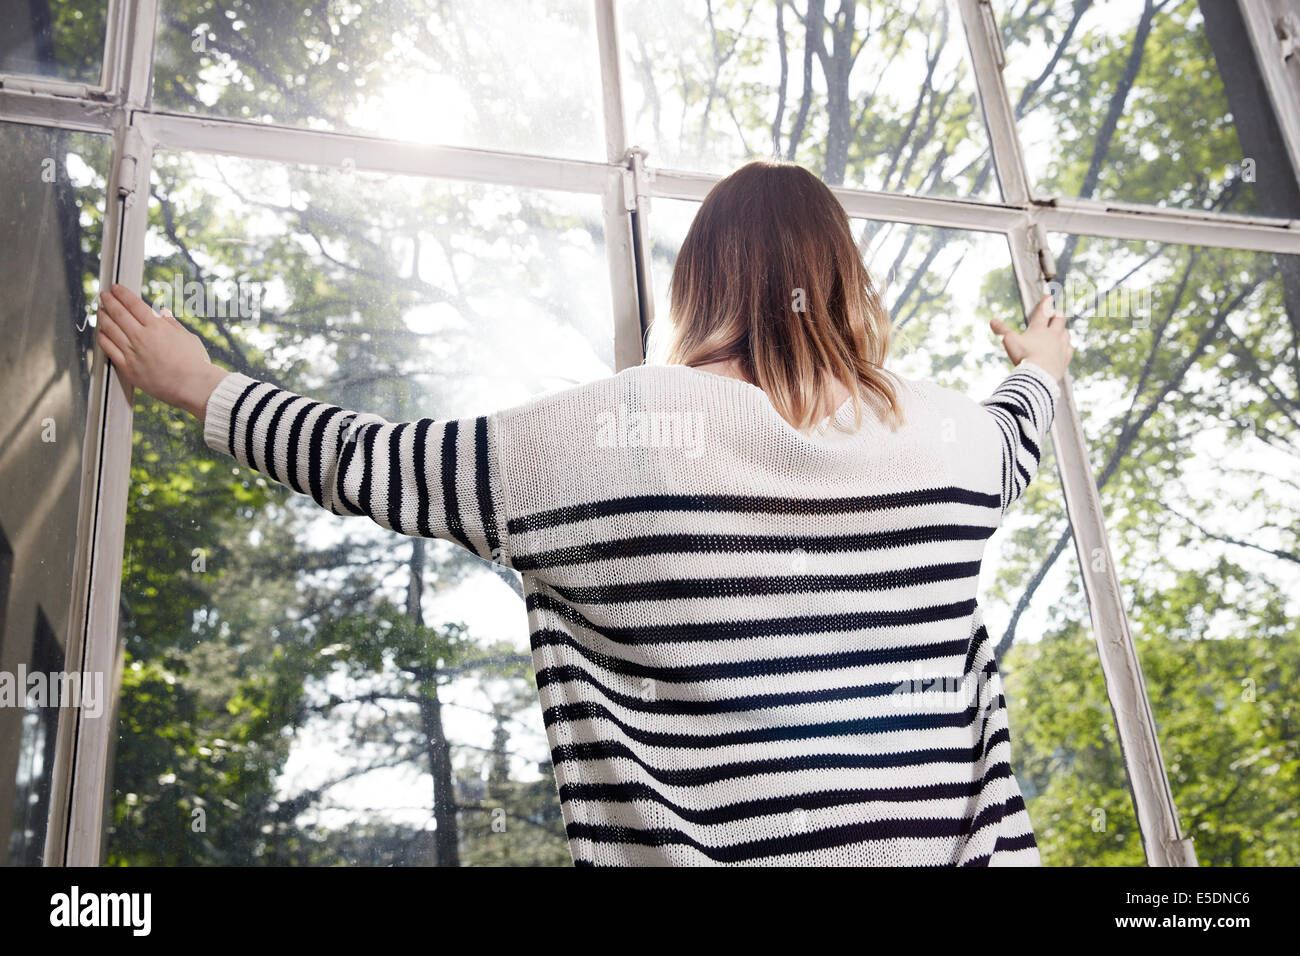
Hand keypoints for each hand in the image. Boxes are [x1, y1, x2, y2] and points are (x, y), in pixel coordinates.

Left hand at [95, 284, 230, 420]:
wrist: (193, 386)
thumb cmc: (195, 363)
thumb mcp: (188, 337)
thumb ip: (172, 324)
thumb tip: (163, 313)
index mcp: (156, 327)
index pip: (134, 304)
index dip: (123, 293)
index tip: (116, 288)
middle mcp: (141, 337)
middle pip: (119, 313)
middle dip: (109, 301)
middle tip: (104, 294)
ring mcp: (132, 352)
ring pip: (110, 329)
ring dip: (103, 317)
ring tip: (100, 310)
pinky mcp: (128, 368)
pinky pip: (109, 350)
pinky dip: (103, 339)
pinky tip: (101, 333)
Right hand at [990, 293, 1073, 381]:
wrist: (1040, 375)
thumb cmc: (1024, 356)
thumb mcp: (1009, 342)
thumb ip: (1002, 330)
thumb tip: (992, 321)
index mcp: (1039, 329)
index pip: (1043, 312)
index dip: (1046, 303)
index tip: (1049, 297)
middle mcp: (1053, 334)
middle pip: (1059, 319)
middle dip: (1057, 314)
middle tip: (1056, 312)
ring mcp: (1061, 346)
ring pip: (1066, 332)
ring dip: (1063, 329)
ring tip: (1060, 329)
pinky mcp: (1065, 357)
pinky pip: (1070, 348)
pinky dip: (1067, 345)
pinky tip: (1065, 346)